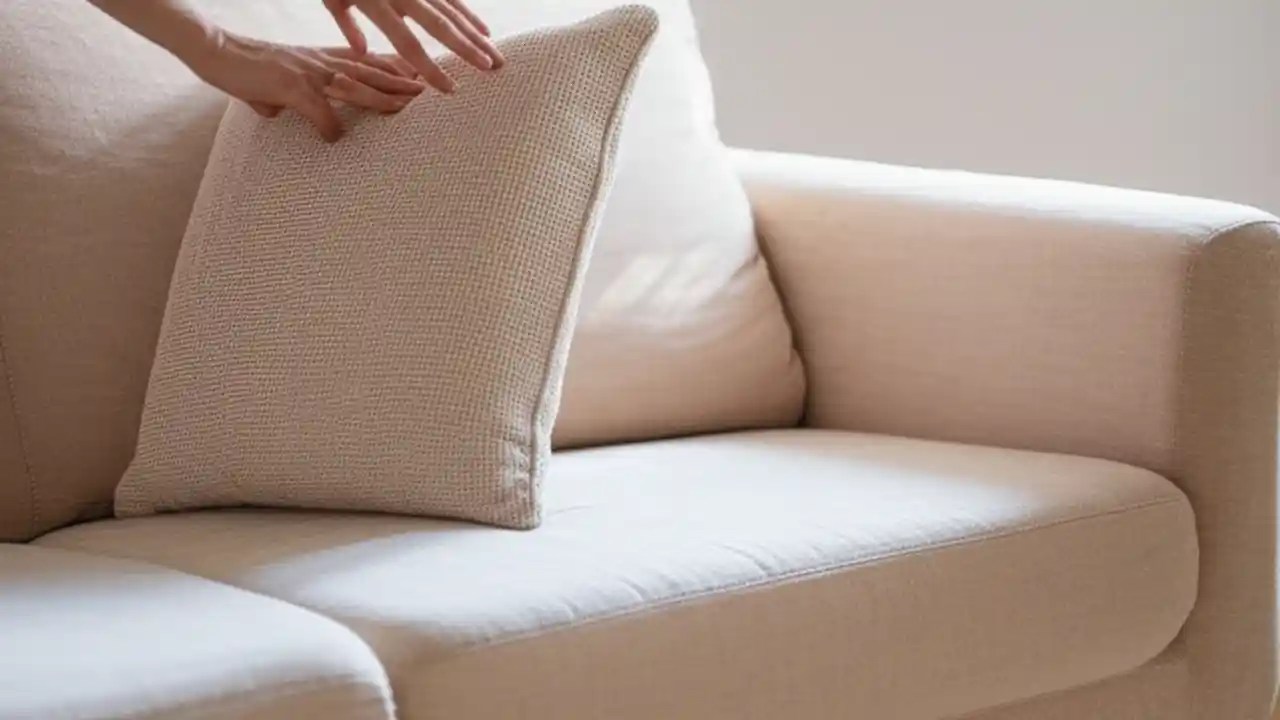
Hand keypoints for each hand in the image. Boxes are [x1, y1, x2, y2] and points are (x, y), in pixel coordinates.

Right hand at [188, 33, 426, 141]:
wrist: (214, 50)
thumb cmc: (245, 68)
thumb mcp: (280, 82)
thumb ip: (295, 98)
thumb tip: (294, 117)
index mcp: (321, 58)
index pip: (366, 61)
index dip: (394, 68)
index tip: (421, 75)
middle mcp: (320, 62)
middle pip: (370, 71)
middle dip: (401, 82)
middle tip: (431, 90)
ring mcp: (307, 72)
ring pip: (354, 85)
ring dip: (382, 97)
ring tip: (407, 107)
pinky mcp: (289, 85)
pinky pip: (317, 109)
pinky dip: (328, 125)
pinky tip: (335, 139)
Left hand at [323, 0, 503, 93]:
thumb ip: (347, 25)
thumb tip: (363, 53)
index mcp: (376, 2)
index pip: (407, 42)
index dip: (429, 67)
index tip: (449, 88)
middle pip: (440, 26)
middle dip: (466, 49)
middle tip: (490, 70)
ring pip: (452, 11)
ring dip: (476, 34)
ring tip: (495, 57)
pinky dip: (470, 14)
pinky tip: (485, 31)